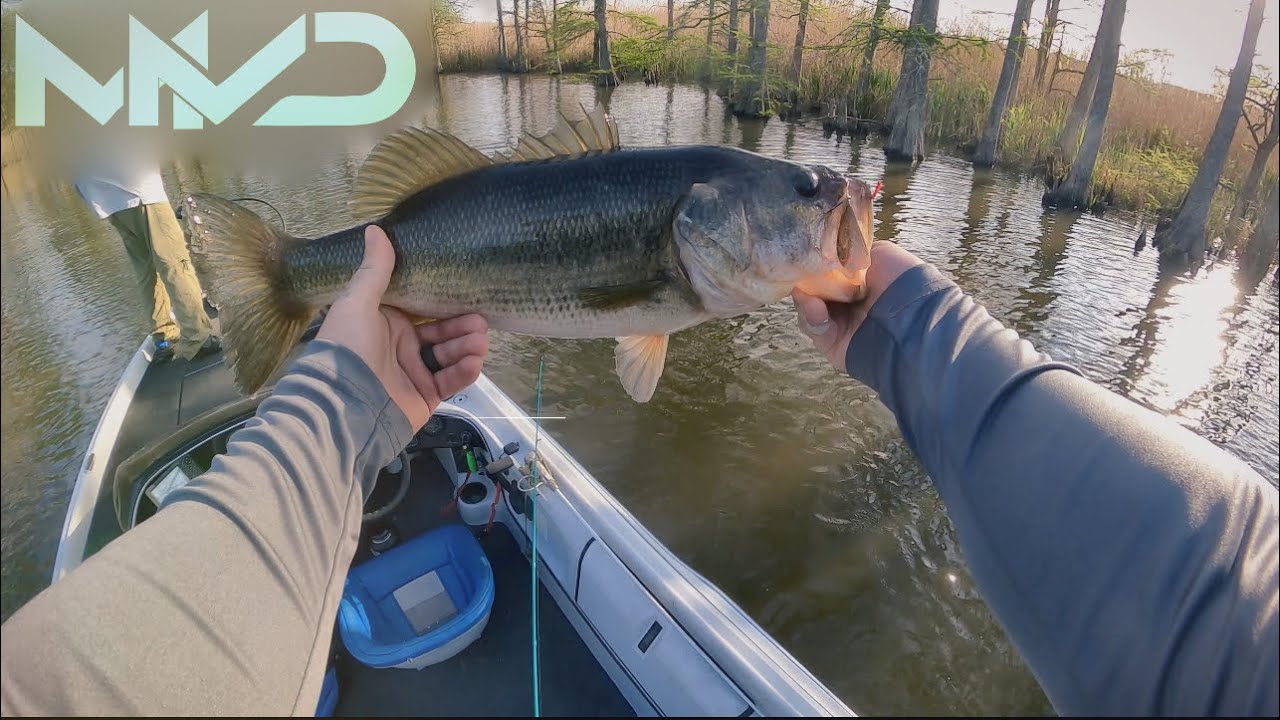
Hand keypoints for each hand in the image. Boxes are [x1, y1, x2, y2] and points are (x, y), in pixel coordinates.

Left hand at [317, 225, 487, 428]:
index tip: (467, 296)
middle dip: (463, 328)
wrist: (343, 405)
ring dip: (468, 348)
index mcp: (386, 323)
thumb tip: (376, 229)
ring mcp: (413, 374)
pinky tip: (473, 363)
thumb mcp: (357, 303)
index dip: (446, 305)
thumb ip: (375, 270)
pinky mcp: (424, 398)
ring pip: (450, 357)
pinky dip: (464, 373)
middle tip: (480, 324)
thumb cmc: (347, 349)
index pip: (424, 311)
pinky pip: (450, 382)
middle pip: (442, 333)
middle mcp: (400, 348)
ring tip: (480, 343)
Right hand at [792, 241, 922, 369]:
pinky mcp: (834, 345)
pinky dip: (811, 318)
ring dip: (805, 301)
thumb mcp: (879, 253)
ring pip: (810, 311)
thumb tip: (828, 256)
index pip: (830, 273)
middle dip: (805, 282)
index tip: (804, 257)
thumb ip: (852, 252)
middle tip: (796, 274)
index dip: (815, 265)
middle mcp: (852, 304)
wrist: (913, 319)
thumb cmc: (902, 282)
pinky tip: (815, 308)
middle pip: (815, 291)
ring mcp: (842, 326)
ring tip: (806, 294)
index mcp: (862, 283)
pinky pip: (815, 330)